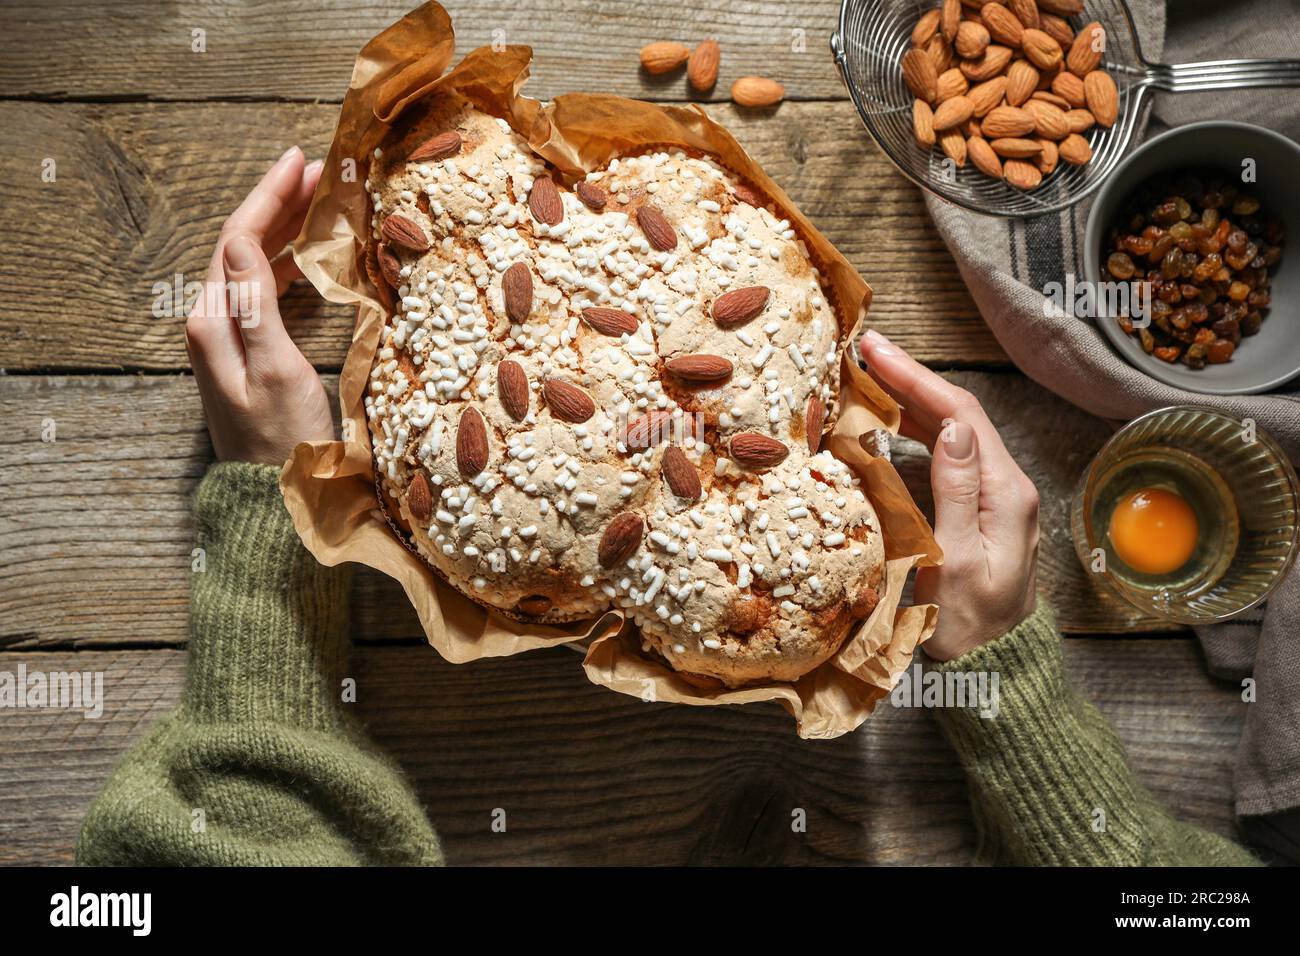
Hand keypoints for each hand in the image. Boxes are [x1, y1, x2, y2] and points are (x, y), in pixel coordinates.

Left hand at [185, 146, 333, 464]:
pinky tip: (309, 256)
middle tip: (320, 171)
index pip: (237, 237)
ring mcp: (227, 337)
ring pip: (253, 264)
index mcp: (214, 320)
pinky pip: (263, 290)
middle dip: (279, 204)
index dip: (269, 195)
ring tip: (320, 203)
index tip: (302, 160)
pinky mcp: (245, 351)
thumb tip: (243, 238)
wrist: (273, 495)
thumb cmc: (284, 438)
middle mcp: (213, 322)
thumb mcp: (275, 368)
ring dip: (285, 230)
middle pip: (242, 243)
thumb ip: (256, 303)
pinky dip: (287, 264)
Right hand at [859, 330, 1039, 661]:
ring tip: (870, 378)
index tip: (874, 351)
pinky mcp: (980, 510)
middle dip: (911, 379)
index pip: (960, 415)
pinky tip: (890, 426)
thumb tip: (950, 429)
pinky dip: (916, 433)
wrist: (991, 668)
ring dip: (912, 402)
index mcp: (1006, 493)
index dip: (916, 378)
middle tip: (864, 351)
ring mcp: (996, 497)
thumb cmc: (967, 626)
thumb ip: (956, 494)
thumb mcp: (955, 564)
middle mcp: (1007, 486)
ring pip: (953, 432)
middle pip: (958, 415)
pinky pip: (948, 456)